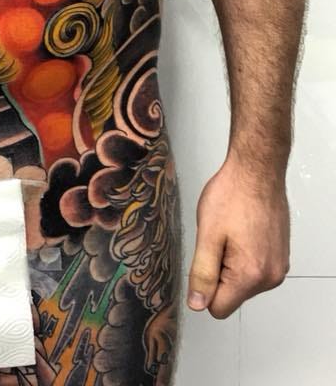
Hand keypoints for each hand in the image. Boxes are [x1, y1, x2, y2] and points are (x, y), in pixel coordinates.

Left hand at [187, 153, 289, 318]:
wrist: (257, 170)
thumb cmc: (231, 196)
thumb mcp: (207, 234)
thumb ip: (202, 272)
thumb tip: (197, 304)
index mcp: (250, 276)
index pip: (219, 308)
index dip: (204, 287)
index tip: (204, 258)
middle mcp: (270, 277)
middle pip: (232, 294)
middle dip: (219, 272)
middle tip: (217, 239)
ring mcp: (279, 266)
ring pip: (243, 281)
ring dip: (231, 262)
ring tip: (230, 231)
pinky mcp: (281, 255)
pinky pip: (256, 268)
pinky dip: (244, 254)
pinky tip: (241, 230)